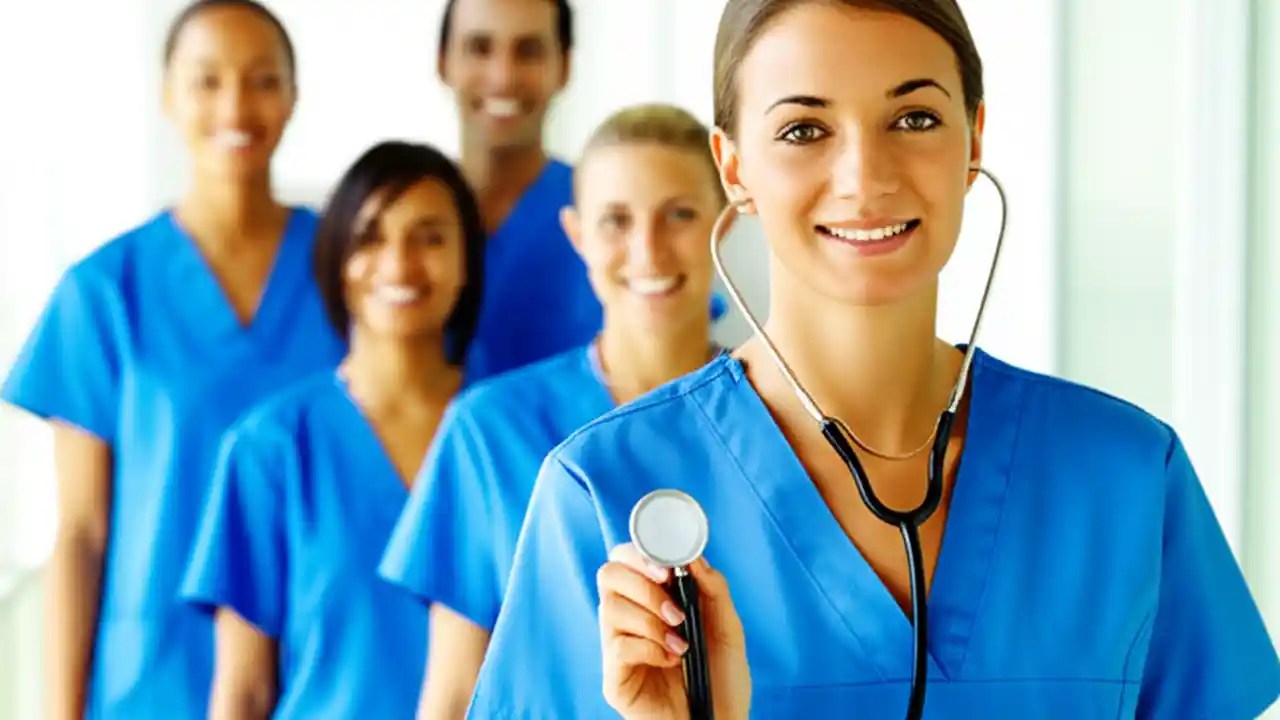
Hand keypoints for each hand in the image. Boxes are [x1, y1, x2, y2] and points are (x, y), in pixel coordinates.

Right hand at [597, 543, 750, 719]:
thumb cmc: (722, 681)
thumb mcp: (728, 629)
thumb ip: (714, 590)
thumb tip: (695, 557)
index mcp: (652, 600)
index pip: (627, 559)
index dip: (640, 553)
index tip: (667, 567)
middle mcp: (629, 618)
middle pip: (608, 574)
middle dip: (643, 585)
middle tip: (675, 609)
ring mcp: (618, 647)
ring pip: (610, 608)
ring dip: (651, 619)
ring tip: (681, 641)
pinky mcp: (614, 678)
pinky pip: (617, 646)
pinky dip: (649, 647)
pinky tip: (672, 659)